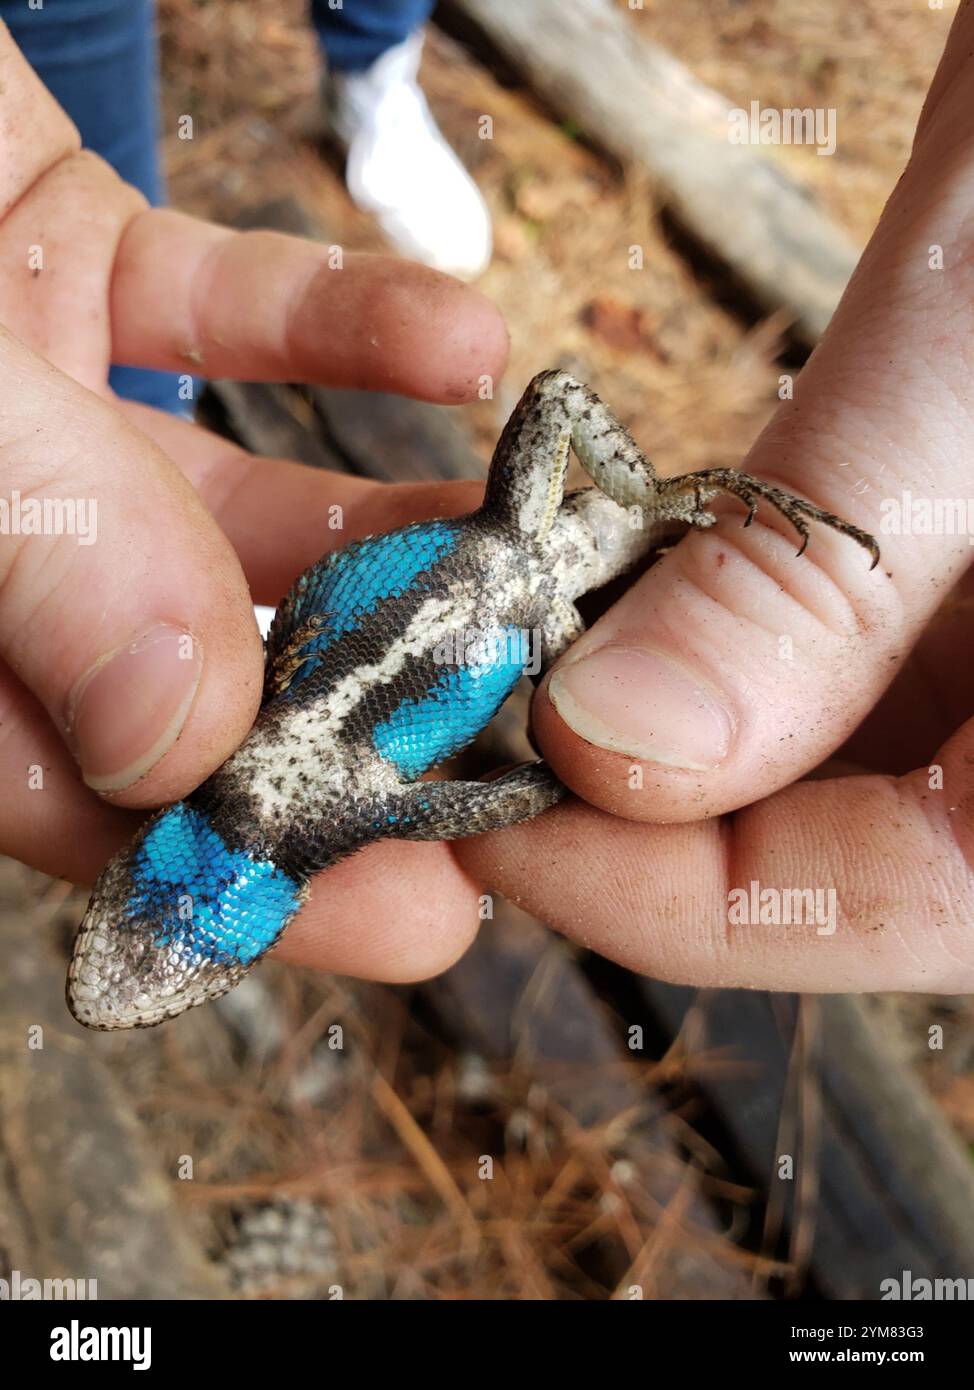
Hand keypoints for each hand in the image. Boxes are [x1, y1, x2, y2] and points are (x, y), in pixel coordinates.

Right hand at [0, 23, 506, 981]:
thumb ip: (35, 546)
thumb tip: (177, 735)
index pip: (69, 790)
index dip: (245, 858)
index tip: (408, 911)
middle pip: (175, 671)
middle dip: (352, 719)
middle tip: (516, 765)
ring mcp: (24, 410)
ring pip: (226, 508)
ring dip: (383, 534)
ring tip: (526, 568)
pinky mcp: (70, 266)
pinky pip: (220, 310)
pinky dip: (338, 322)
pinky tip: (465, 339)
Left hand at [457, 4, 973, 993]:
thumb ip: (812, 581)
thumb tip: (617, 756)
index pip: (879, 905)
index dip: (664, 894)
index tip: (492, 833)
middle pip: (824, 844)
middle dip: (631, 802)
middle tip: (468, 739)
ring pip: (797, 746)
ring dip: (637, 707)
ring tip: (500, 655)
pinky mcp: (946, 558)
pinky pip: (803, 636)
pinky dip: (686, 617)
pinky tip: (586, 577)